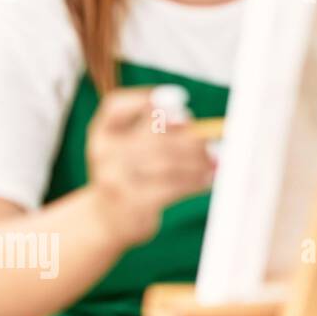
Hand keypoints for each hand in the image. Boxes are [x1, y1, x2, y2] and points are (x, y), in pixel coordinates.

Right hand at [86, 88, 215, 247]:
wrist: (107, 218)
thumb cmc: (128, 175)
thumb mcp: (129, 148)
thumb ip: (155, 132)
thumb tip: (201, 127)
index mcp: (101, 132)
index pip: (116, 106)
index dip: (146, 99)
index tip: (180, 97)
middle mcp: (102, 152)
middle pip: (150, 136)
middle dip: (188, 137)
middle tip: (210, 142)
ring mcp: (114, 178)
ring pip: (165, 163)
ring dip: (197, 161)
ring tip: (215, 160)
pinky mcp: (131, 202)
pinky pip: (170, 188)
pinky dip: (194, 182)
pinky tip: (208, 179)